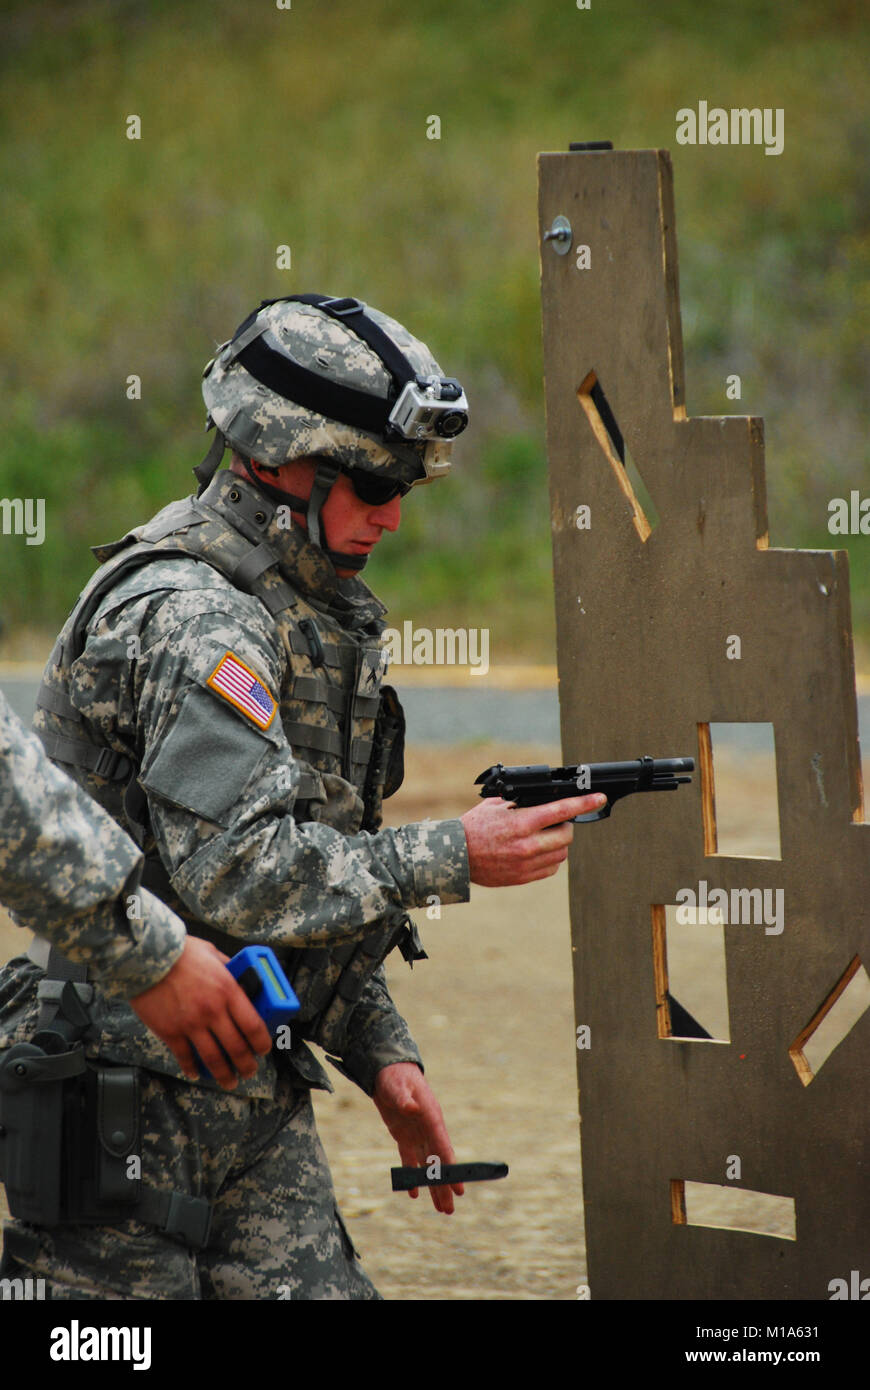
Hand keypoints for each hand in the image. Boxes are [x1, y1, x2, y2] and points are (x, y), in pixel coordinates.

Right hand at [129, 936, 272, 1088]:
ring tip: (230, 1081)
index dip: (262, 1042)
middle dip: (246, 1064)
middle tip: (250, 1071)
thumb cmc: (180, 952)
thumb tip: (241, 974)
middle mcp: (212, 1011)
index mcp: (228, 991)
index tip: (264, 1049)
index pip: (253, 1025)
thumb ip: (228, 966)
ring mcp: (191, 1024)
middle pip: (236, 1048)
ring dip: (224, 1074)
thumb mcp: (212, 953)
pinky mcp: (170, 1032)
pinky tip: (197, 1074)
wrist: (146, 956)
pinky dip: (192, 1068)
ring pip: (213, 1058)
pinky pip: (184, 1057)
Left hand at [373, 1062, 463, 1214]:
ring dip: (433, 1187)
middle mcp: (428, 1129)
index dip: (451, 1170)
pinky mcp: (404, 1136)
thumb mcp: (397, 1086)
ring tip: (442, 1209)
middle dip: (444, 1187)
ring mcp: (417, 1134)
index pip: (444, 1148)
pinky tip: (414, 1195)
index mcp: (431, 1117)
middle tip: (450, 1209)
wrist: (387, 1070)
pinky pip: (410, 1160)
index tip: (460, 1188)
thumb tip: (412, 1107)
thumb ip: (403, 1098)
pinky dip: (411, 1177)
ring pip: (427, 1166)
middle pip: (439, 1163)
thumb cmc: (395, 1076)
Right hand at [460, 793, 606, 886]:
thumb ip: (522, 802)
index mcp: (522, 822)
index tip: (599, 798)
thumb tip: (544, 798)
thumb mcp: (496, 805)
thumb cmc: (474, 827)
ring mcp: (527, 863)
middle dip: (565, 825)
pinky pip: (551, 868)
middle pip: (567, 835)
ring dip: (558, 843)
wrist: (456, 856)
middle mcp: (528, 844)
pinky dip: (550, 858)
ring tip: (543, 836)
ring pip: (562, 853)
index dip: (584, 803)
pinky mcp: (525, 877)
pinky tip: (537, 851)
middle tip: (554, 821)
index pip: (562, 810)